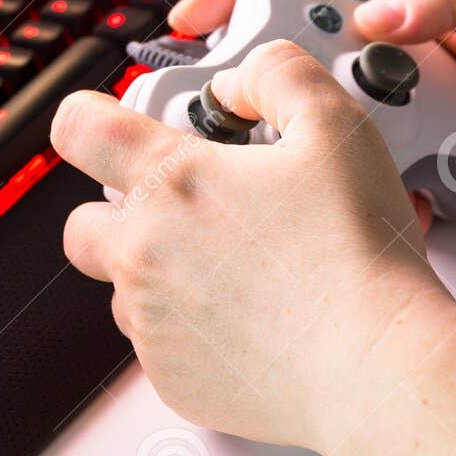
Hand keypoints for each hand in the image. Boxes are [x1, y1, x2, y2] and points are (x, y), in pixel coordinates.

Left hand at [50, 38, 448, 451]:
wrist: (377, 366)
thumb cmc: (357, 254)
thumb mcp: (335, 126)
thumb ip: (278, 76)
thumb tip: (239, 83)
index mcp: (170, 183)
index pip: (78, 128)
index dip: (89, 117)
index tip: (109, 125)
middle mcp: (142, 253)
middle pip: (82, 222)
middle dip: (122, 211)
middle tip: (187, 212)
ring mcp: (152, 321)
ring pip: (124, 289)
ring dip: (160, 274)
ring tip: (236, 270)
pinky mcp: (172, 380)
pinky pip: (160, 346)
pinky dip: (192, 330)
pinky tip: (251, 320)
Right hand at [168, 0, 455, 191]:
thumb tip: (374, 17)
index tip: (188, 17)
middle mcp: (393, 43)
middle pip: (294, 50)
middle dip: (246, 78)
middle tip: (209, 115)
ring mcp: (406, 98)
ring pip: (325, 118)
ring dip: (300, 145)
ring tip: (276, 175)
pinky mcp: (423, 148)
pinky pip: (368, 167)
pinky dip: (354, 189)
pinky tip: (357, 212)